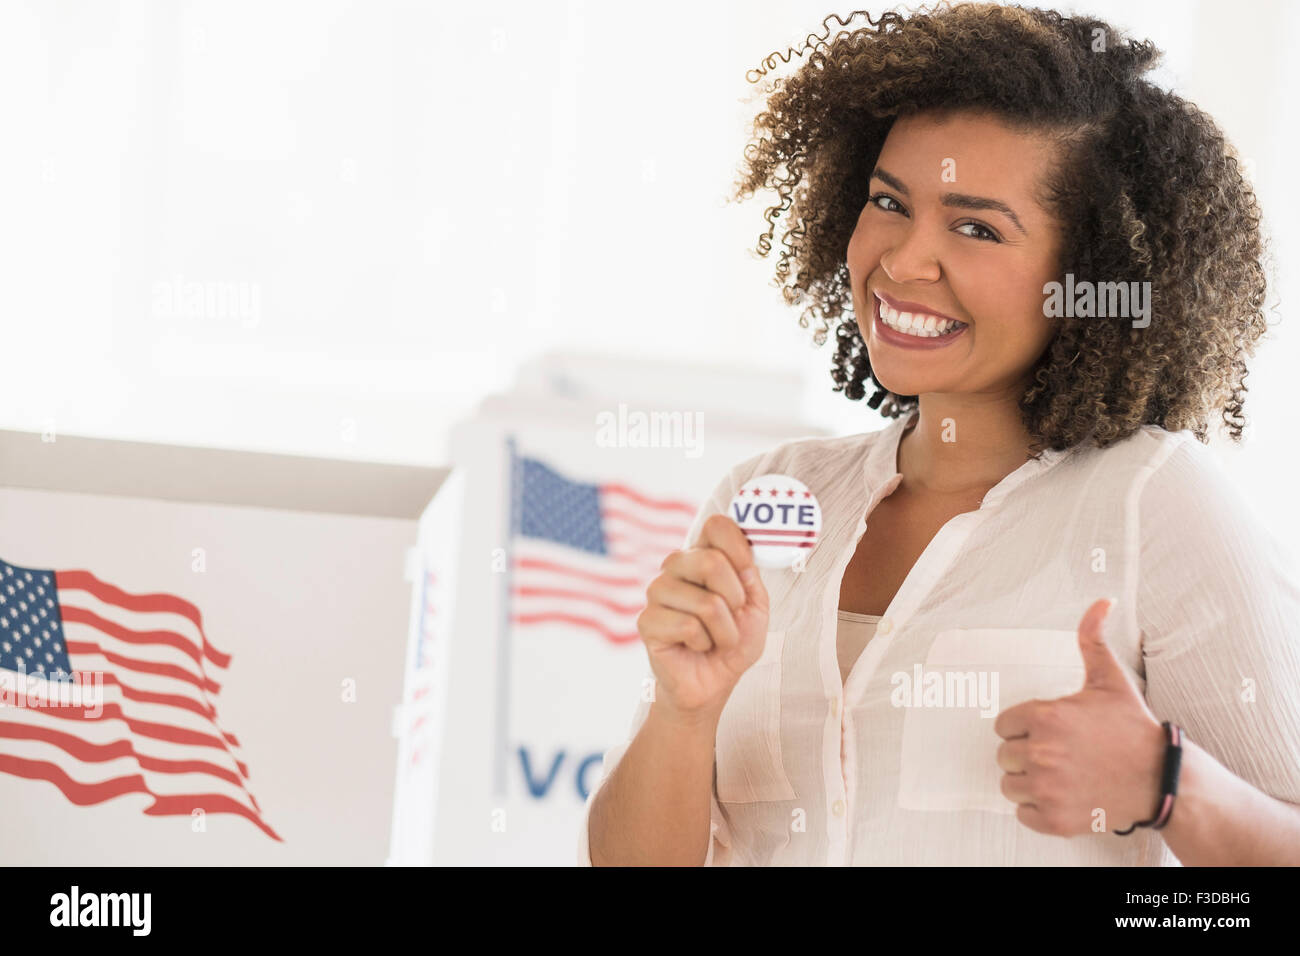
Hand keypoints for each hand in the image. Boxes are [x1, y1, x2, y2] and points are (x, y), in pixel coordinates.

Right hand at [637, 513, 770, 724]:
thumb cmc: (732, 642)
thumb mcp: (756, 607)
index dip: (738, 547)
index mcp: (702, 555)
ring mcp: (657, 592)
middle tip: (732, 617)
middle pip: (711, 561)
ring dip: (724, 630)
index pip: (716, 525)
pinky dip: (704, 643)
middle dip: (734, 599)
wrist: (711, 683)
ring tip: (715, 638)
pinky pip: (689, 627)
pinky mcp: (647, 621)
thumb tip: (745, 557)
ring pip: (705, 602)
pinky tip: (695, 647)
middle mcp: (676, 567)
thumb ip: (751, 578)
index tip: (748, 573)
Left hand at [993, 597, 1166, 836]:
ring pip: (1010, 785)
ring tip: (1060, 776)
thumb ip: (1093, 639)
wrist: (1163, 779)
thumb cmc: (1132, 729)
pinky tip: (1062, 797)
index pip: (1003, 725)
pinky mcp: (1055, 819)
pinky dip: (1037, 810)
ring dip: (1029, 782)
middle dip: (1026, 754)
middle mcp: (1041, 753)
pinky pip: (1022, 814)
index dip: (1024, 728)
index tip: (1049, 732)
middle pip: (1004, 755)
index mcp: (1045, 717)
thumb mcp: (1110, 680)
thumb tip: (1101, 601)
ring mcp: (1047, 789)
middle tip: (1058, 755)